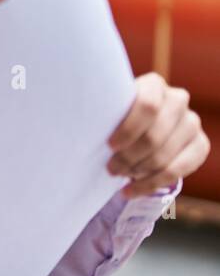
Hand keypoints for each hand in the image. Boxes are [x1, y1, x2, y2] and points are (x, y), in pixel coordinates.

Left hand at [106, 72, 209, 197]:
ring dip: (138, 171)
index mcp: (153, 84)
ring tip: (119, 175)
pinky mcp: (200, 145)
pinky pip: (178, 171)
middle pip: (155, 136)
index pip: (148, 105)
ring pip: (165, 156)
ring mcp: (192, 122)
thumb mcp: (108, 108)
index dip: (129, 129)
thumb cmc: (115, 116)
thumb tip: (74, 123)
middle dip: (129, 157)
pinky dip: (150, 184)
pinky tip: (130, 190)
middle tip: (110, 168)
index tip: (109, 146)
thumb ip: (101, 112)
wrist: (140, 127)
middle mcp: (178, 99)